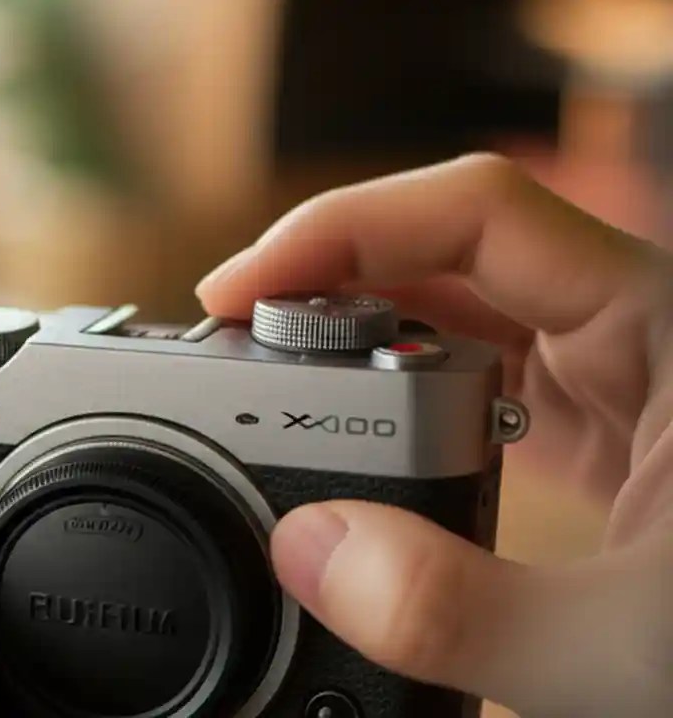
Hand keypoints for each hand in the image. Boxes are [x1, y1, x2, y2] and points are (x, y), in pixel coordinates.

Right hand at [196, 154, 672, 717]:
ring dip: (365, 358)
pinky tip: (367, 460)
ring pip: (463, 330)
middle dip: (333, 294)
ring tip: (284, 401)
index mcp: (664, 330)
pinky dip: (409, 420)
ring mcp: (624, 395)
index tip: (240, 289)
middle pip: (452, 260)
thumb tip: (312, 553)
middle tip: (242, 356)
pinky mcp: (607, 454)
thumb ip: (461, 612)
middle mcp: (640, 342)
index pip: (476, 214)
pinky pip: (483, 401)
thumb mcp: (632, 655)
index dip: (341, 228)